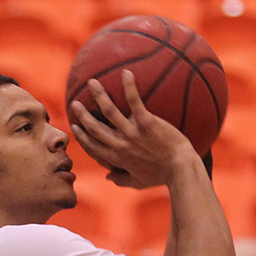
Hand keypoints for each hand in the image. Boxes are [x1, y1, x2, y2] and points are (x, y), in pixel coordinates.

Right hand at [70, 70, 195, 188]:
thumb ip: (121, 180)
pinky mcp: (147, 123)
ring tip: (92, 82)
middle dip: (83, 115)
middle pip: (95, 128)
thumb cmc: (162, 176)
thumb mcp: (138, 182)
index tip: (74, 126)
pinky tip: (126, 73)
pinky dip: (129, 86)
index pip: (93, 146)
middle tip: (75, 102)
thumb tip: (108, 178)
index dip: (82, 136)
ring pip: (109, 111)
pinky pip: (135, 101)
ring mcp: (133, 133)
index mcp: (117, 158)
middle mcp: (121, 144)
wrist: (180, 169)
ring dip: (99, 95)